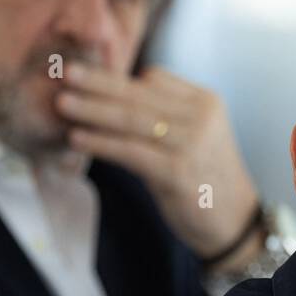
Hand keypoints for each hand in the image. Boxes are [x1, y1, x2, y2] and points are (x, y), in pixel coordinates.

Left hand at [57, 62, 260, 260]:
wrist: (234, 222)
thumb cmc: (207, 178)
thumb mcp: (195, 136)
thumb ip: (166, 114)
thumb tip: (115, 97)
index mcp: (206, 101)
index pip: (155, 77)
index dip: (118, 77)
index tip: (86, 75)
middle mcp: (201, 117)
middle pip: (140, 94)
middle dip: (98, 83)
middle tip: (65, 72)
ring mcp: (191, 144)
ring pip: (131, 120)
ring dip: (92, 110)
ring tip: (61, 104)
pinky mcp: (178, 173)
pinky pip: (130, 152)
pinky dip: (100, 143)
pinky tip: (76, 139)